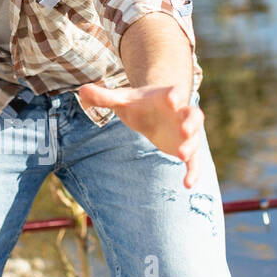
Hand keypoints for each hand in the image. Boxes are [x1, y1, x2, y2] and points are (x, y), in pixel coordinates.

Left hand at [77, 81, 203, 187]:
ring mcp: (186, 131)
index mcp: (167, 97)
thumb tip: (81, 91)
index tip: (172, 100)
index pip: (175, 93)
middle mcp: (181, 113)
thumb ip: (104, 96)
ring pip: (195, 137)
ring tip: (182, 156)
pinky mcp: (185, 147)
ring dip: (191, 145)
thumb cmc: (138, 104)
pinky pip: (194, 160)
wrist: (155, 110)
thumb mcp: (122, 99)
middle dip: (191, 123)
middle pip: (193, 115)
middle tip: (185, 131)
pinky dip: (193, 171)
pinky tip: (187, 185)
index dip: (175, 95)